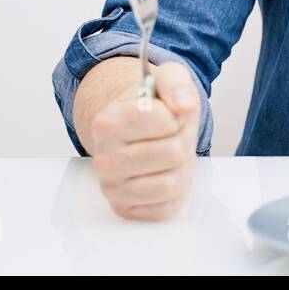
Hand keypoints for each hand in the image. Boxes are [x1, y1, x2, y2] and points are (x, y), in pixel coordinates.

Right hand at [89, 61, 200, 220]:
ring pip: (172, 183)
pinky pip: (168, 206)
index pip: (164, 120)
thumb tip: (184, 106)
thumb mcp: (166, 80)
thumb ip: (177, 84)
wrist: (136, 132)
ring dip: (182, 167)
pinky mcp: (125, 209)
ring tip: (170, 154)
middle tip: (173, 136)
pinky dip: (177, 191)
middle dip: (183, 141)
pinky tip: (164, 174)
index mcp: (108, 122)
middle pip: (173, 153)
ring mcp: (112, 187)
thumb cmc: (154, 108)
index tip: (169, 114)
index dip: (177, 116)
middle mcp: (104, 158)